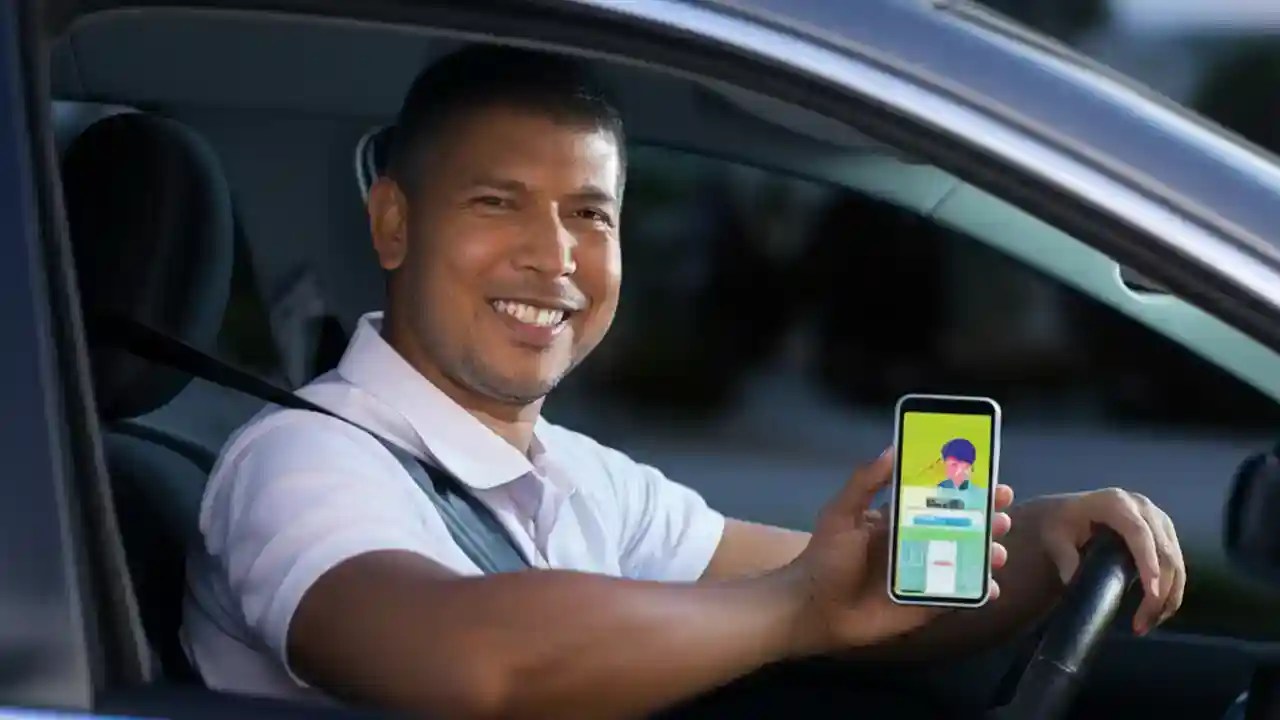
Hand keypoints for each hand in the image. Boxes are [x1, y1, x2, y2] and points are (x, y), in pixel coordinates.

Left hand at [784, 448, 1013, 655]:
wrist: (813, 608)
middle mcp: (916, 544)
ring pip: (967, 561)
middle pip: (962, 529)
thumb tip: (891, 448)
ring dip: (988, 555)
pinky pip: (959, 596)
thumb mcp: (841, 513)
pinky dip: (979, 592)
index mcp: (899, 519)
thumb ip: (865, 482)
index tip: (993, 481)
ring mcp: (924, 575)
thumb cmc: (825, 558)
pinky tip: (991, 588)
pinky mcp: (926, 604)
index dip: (968, 491)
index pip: (941, 500)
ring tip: (998, 551)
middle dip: (987, 522)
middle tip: (1004, 516)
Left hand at [1031, 489, 1184, 634]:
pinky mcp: (1166, 532)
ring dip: (1169, 597)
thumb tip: (1072, 578)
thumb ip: (1064, 555)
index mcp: (1115, 502)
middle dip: (1160, 591)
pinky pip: (1176, 564)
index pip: (1138, 533)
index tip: (1152, 593)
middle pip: (1163, 552)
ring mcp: (1158, 519)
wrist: (1072, 511)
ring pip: (1176, 562)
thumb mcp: (1054, 536)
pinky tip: (1158, 612)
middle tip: (1142, 624)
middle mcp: (1143, 507)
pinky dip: (1172, 590)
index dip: (1148, 563)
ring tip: (1147, 624)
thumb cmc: (1062, 523)